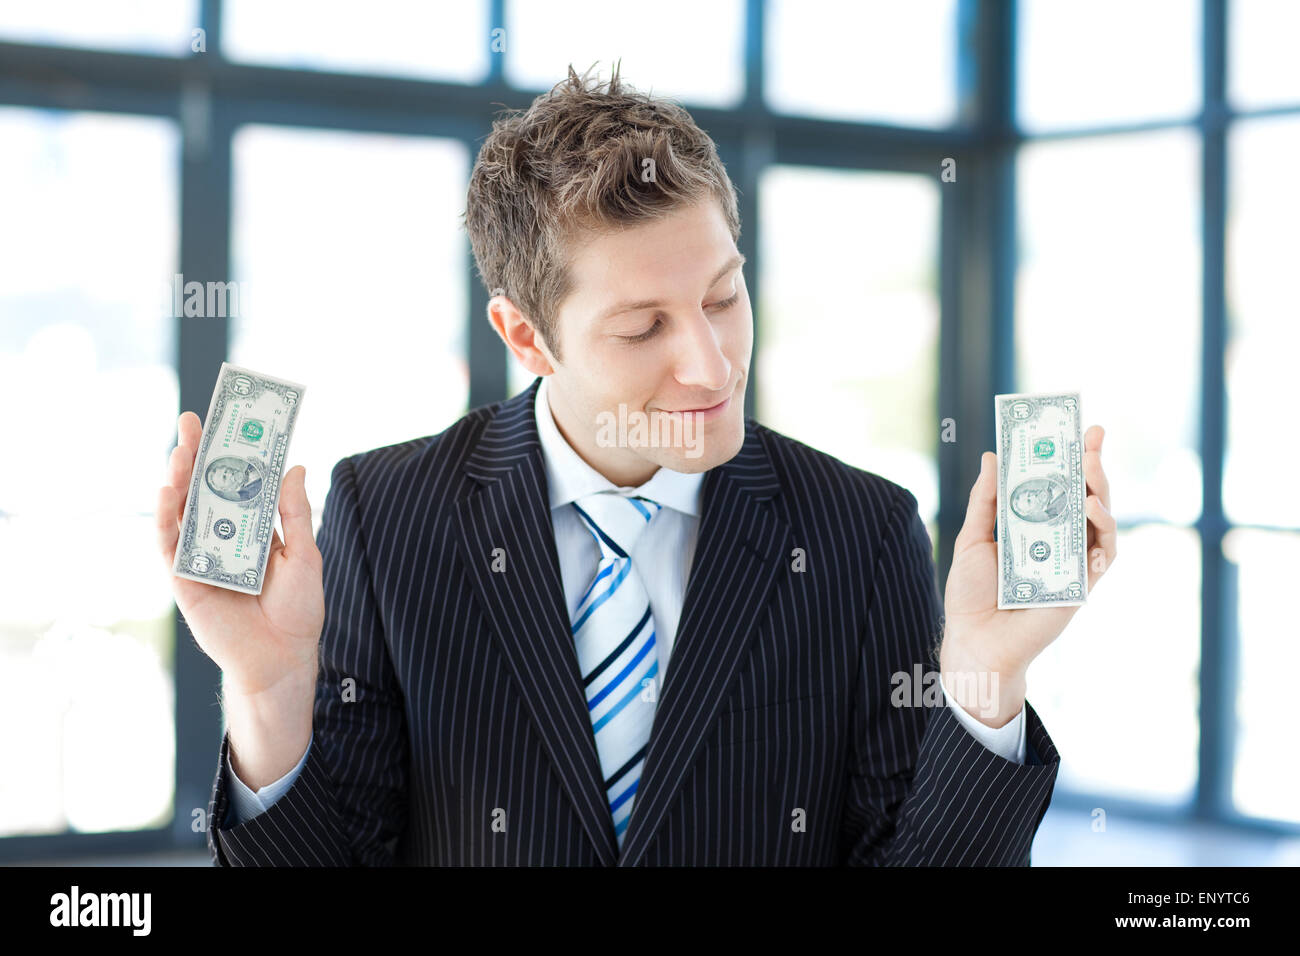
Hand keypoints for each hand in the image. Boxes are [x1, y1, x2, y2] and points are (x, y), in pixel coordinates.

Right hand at [156, 411, 324, 698]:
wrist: (283, 658)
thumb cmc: (298, 609)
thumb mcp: (304, 553)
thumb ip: (294, 512)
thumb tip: (294, 466)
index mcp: (252, 529)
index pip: (236, 483)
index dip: (228, 453)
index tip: (224, 420)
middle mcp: (223, 538)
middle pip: (203, 489)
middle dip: (195, 455)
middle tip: (191, 422)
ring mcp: (200, 556)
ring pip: (182, 510)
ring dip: (178, 479)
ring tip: (180, 451)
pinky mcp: (185, 579)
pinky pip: (170, 544)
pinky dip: (166, 518)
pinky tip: (168, 492)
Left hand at [939, 425, 1116, 725]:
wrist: (973, 640)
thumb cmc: (971, 594)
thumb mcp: (972, 538)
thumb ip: (986, 501)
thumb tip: (992, 456)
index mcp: (1034, 527)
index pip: (1059, 485)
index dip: (1072, 457)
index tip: (1080, 427)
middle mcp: (1059, 542)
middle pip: (1086, 496)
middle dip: (1093, 464)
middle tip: (1092, 437)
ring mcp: (1073, 563)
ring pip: (1102, 520)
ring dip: (1100, 491)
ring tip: (1089, 469)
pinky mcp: (1081, 585)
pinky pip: (1103, 554)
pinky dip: (1102, 529)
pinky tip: (1091, 508)